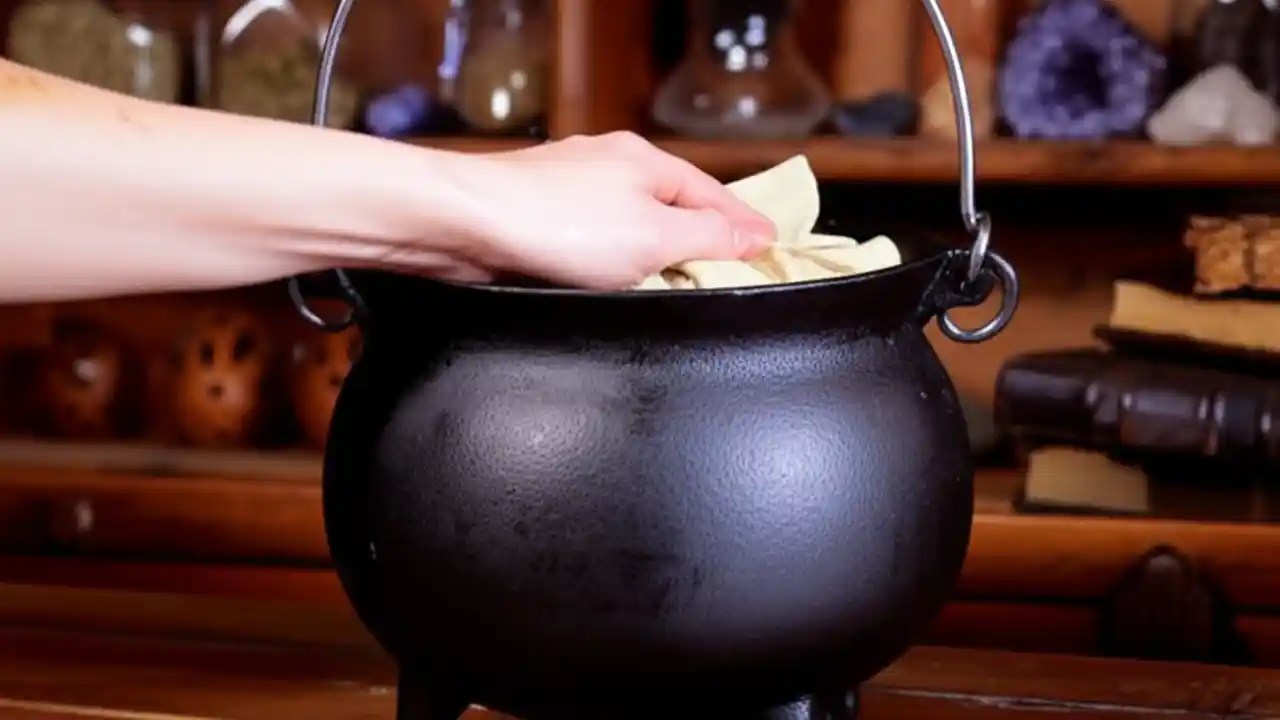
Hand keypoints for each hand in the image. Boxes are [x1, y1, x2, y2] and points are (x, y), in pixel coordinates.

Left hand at [453, 132, 776, 289]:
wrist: (463, 225)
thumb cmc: (558, 224)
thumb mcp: (655, 237)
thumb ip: (710, 236)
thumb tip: (757, 233)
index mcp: (645, 162)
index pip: (714, 196)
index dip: (744, 228)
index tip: (770, 253)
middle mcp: (607, 168)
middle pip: (671, 209)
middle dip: (697, 244)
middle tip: (725, 279)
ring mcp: (569, 191)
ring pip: (629, 227)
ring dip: (650, 257)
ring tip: (671, 290)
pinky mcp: (536, 219)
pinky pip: (591, 244)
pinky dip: (609, 265)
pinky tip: (609, 288)